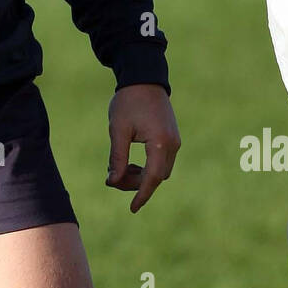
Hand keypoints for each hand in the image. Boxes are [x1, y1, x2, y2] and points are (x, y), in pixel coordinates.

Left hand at [106, 84, 180, 212]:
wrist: (144, 78)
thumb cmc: (128, 102)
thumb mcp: (118, 130)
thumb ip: (118, 158)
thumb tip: (113, 182)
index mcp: (160, 142)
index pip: (152, 178)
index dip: (142, 194)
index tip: (132, 209)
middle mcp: (172, 144)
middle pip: (157, 177)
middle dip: (136, 184)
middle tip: (113, 179)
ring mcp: (174, 141)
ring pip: (161, 170)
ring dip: (142, 176)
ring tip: (120, 169)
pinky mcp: (171, 137)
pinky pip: (162, 161)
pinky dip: (148, 167)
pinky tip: (131, 163)